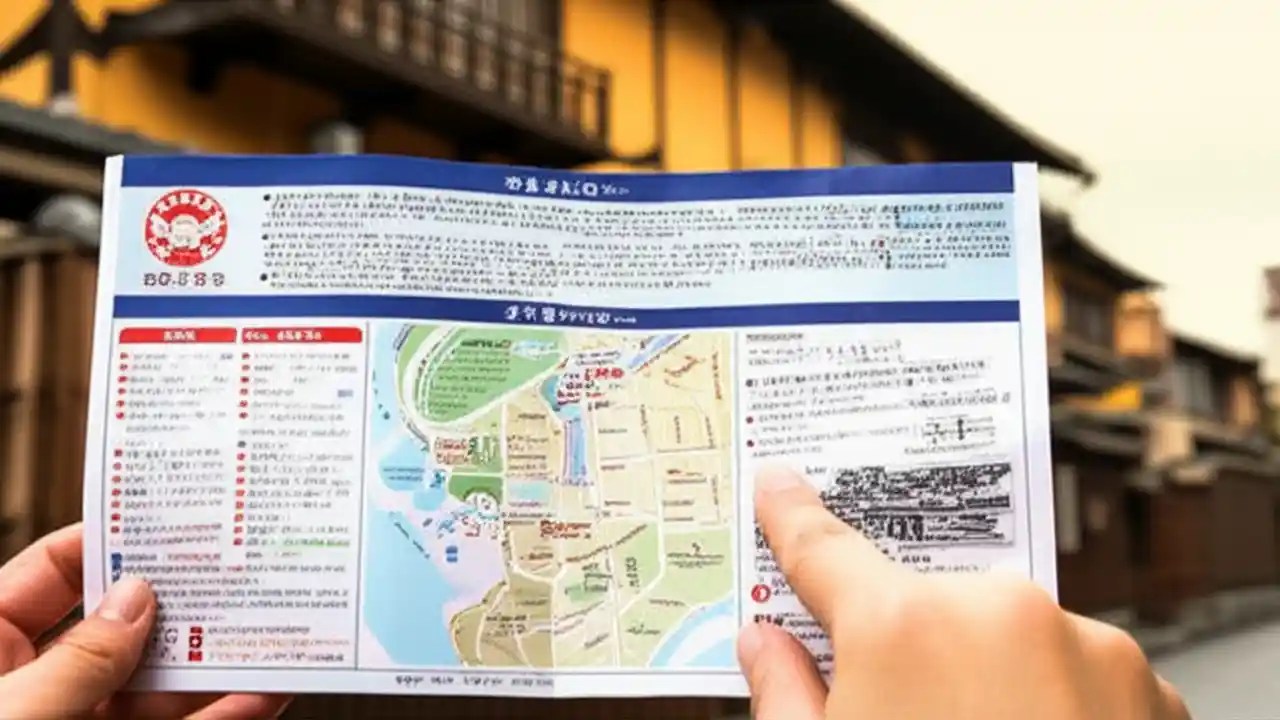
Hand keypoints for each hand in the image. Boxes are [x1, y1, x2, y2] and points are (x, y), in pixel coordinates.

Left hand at [0, 524, 291, 718]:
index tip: (170, 523)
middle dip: (185, 605)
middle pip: (123, 627)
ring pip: (160, 685)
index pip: (53, 572)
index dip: (110, 543)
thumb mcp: (15, 709)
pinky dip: (222, 713)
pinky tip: (260, 694)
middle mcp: (38, 685)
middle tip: (239, 575)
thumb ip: (79, 658)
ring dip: (218, 664)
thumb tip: (136, 599)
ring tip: (269, 635)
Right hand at [737, 466, 1190, 719]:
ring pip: (1004, 634)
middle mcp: (996, 612)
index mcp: (902, 626)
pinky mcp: (1142, 682)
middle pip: (922, 604)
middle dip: (909, 645)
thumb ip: (783, 694)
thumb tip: (761, 643)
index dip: (791, 518)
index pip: (822, 548)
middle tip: (905, 710)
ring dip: (987, 674)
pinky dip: (1050, 698)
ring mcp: (1082, 643)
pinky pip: (1073, 667)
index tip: (780, 487)